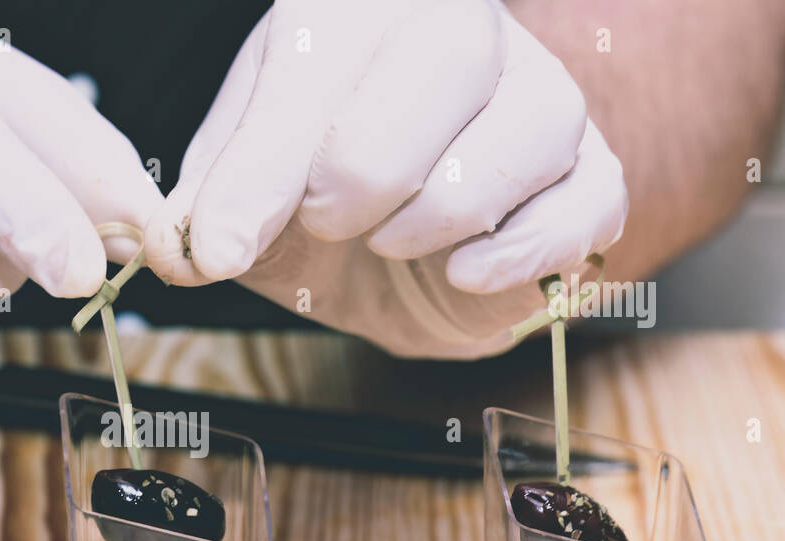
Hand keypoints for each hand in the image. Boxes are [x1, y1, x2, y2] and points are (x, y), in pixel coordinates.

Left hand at [144, 0, 627, 358]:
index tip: (223, 248)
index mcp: (361, 8)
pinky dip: (523, 250)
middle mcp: (464, 26)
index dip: (269, 160)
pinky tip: (464, 271)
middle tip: (325, 221)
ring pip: (530, 127)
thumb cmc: (308, 196)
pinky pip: (590, 199)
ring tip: (387, 241)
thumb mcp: (241, 191)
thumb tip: (193, 250)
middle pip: (449, 59)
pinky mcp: (588, 170)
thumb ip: (215, 206)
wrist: (380, 252)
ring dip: (439, 211)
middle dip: (363, 173)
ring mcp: (539, 94)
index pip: (327, 45)